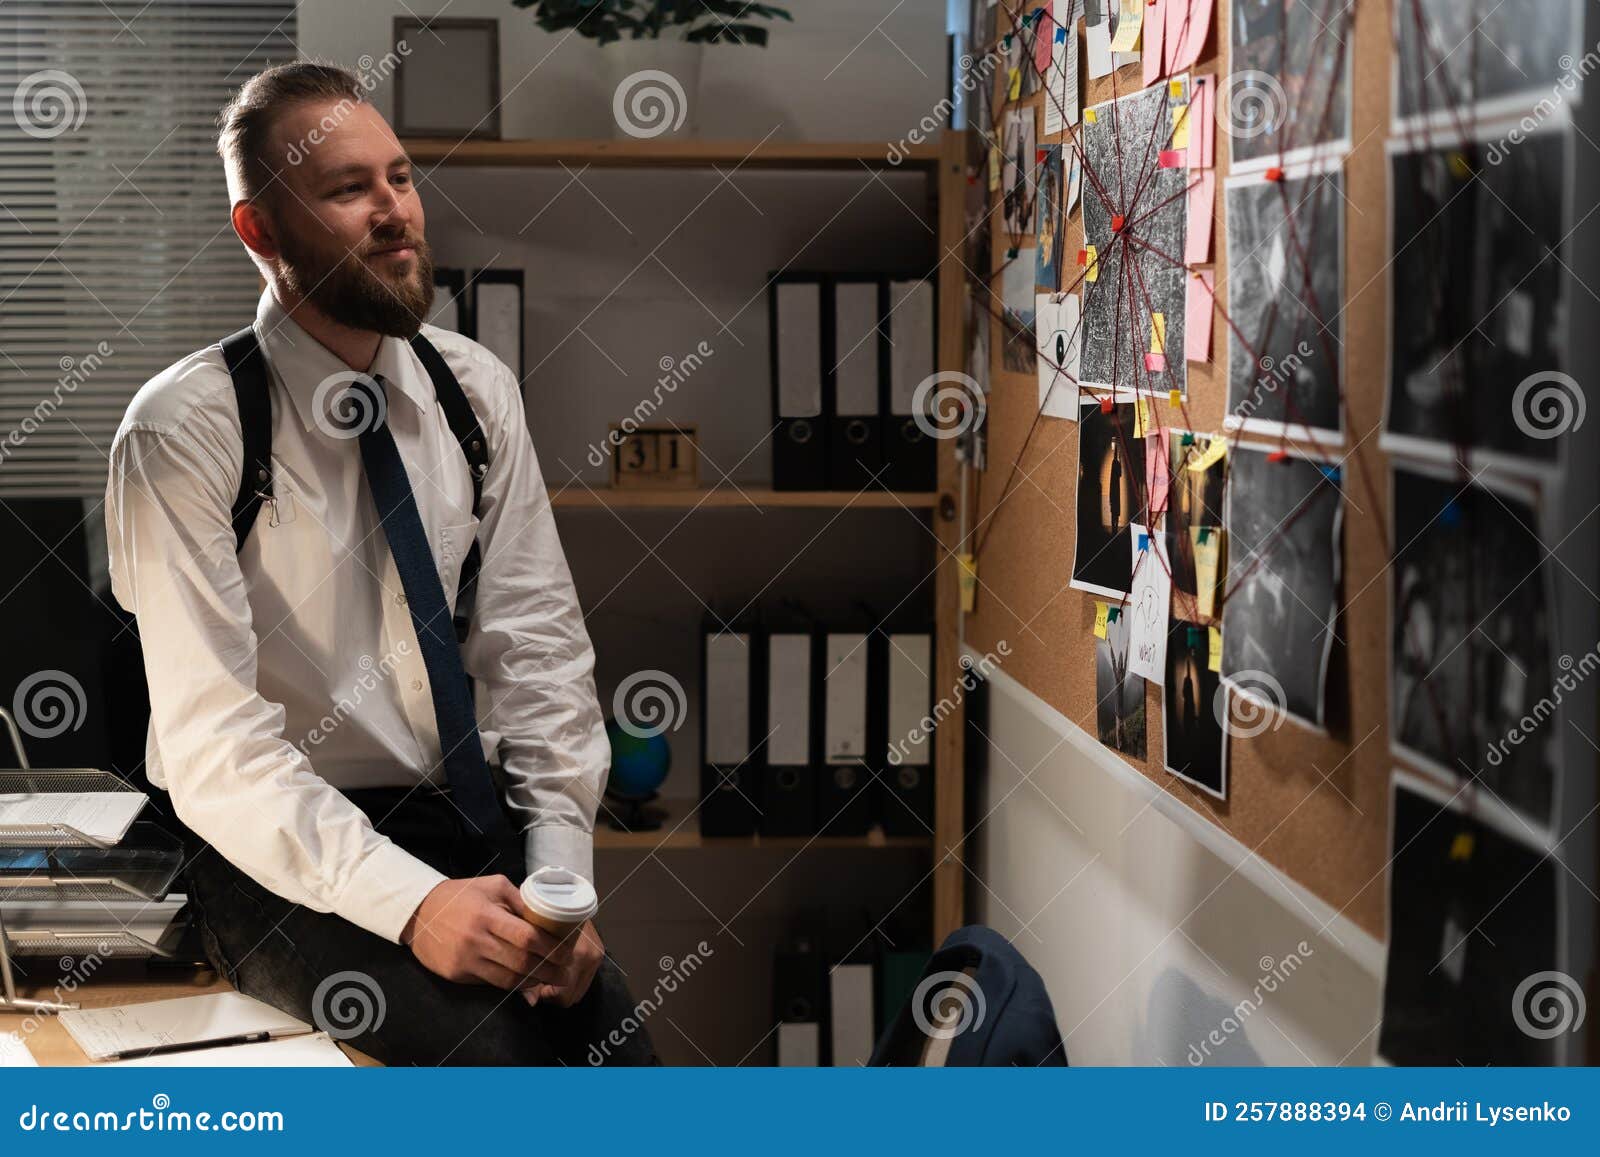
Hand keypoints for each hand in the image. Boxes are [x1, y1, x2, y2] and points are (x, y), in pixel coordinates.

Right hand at [401, 876, 573, 989]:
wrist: (418, 912)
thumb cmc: (461, 896)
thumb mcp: (493, 886)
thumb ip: (520, 900)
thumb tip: (548, 915)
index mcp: (487, 915)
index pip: (527, 937)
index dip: (551, 949)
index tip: (567, 954)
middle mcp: (476, 939)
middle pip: (521, 961)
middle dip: (549, 970)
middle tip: (565, 973)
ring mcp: (465, 960)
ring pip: (508, 978)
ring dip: (533, 982)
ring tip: (550, 980)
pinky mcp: (457, 974)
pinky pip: (491, 984)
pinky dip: (512, 985)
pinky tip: (526, 983)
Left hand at [521, 919, 603, 1008]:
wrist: (566, 891)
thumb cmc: (545, 914)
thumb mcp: (534, 938)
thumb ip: (532, 969)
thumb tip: (529, 1001)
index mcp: (577, 955)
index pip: (562, 994)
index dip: (543, 995)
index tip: (531, 986)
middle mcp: (590, 958)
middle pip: (570, 996)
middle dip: (551, 993)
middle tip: (536, 982)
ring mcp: (596, 956)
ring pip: (578, 991)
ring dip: (561, 989)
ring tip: (545, 975)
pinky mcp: (599, 954)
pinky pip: (584, 981)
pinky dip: (570, 981)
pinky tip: (557, 971)